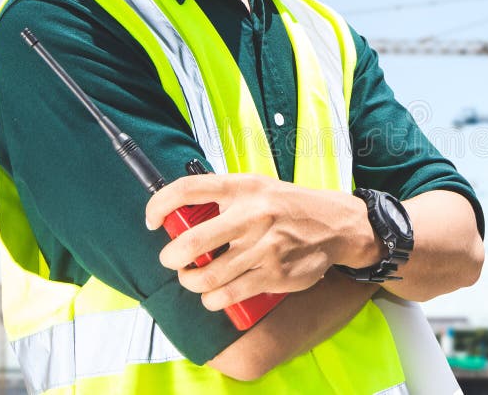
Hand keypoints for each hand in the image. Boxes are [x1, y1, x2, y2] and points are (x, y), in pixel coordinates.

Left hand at [145, 173, 382, 310]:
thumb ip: (224, 197)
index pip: (187, 189)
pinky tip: (214, 295)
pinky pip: (228, 295)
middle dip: (171, 257)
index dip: (159, 205)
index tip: (151, 219)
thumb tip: (180, 215)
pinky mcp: (273, 275)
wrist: (336, 225)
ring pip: (206, 277)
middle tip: (172, 260)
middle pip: (190, 242)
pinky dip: (213, 300)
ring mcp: (263, 248)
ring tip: (193, 279)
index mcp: (243, 188)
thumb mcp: (258, 187)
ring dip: (191, 282)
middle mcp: (252, 216)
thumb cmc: (290, 206)